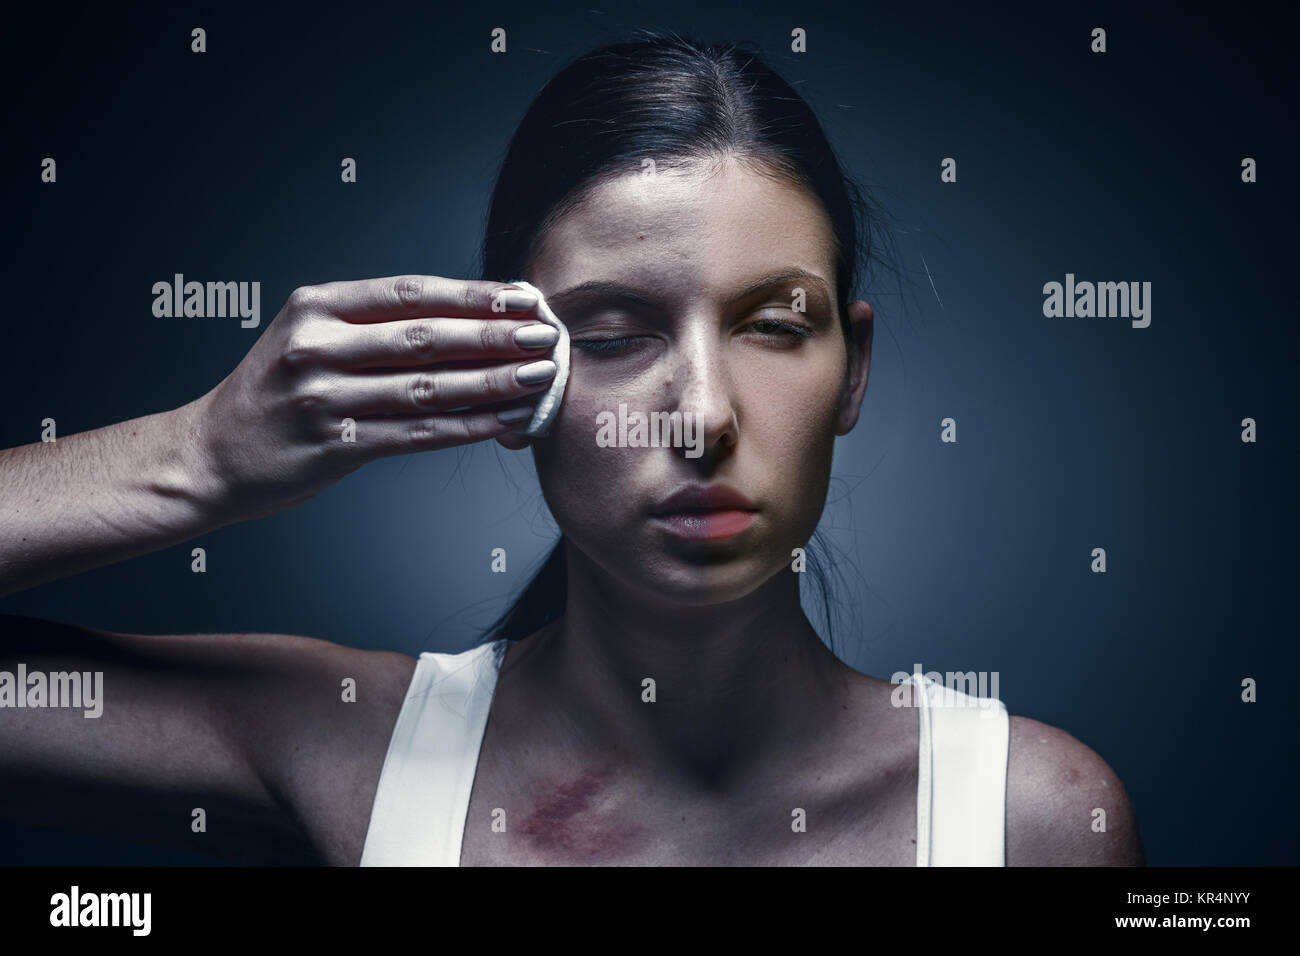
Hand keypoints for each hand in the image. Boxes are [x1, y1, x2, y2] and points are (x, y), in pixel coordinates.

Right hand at [185, 275, 557, 522]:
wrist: (210, 453)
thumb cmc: (275, 392)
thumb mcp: (310, 337)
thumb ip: (377, 328)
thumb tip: (473, 323)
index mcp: (316, 307)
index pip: (411, 292)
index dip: (473, 294)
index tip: (523, 296)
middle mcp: (316, 346)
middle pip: (427, 337)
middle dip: (496, 336)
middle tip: (547, 337)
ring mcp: (322, 398)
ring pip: (428, 387)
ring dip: (492, 383)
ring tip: (539, 379)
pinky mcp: (333, 446)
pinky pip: (415, 434)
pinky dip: (466, 428)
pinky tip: (504, 422)